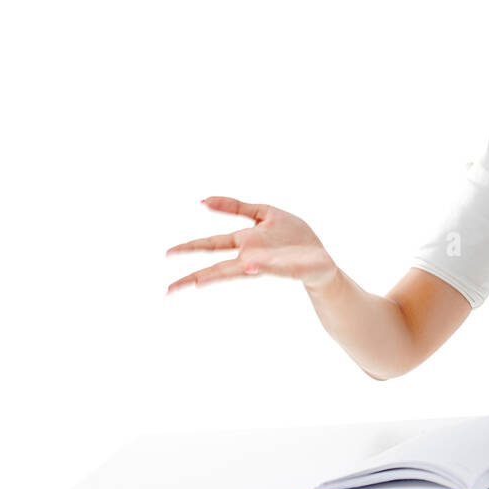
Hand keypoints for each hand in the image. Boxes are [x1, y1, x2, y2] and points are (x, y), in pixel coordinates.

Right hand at [165, 196, 338, 294]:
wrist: (321, 258)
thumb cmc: (294, 237)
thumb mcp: (263, 213)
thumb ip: (235, 207)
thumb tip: (202, 200)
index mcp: (245, 243)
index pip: (211, 245)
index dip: (189, 247)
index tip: (166, 253)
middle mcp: (251, 258)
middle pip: (217, 268)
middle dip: (194, 277)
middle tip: (169, 289)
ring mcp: (268, 265)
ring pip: (240, 272)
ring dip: (220, 275)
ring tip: (198, 282)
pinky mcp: (288, 269)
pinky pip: (273, 269)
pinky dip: (261, 267)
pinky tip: (249, 265)